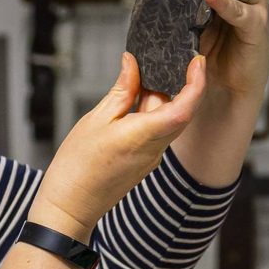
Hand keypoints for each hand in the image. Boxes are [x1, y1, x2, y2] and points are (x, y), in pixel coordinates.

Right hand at [32, 52, 205, 240]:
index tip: (198, 62)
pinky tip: (131, 105)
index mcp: (143, 136)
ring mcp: (152, 158)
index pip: (184, 108)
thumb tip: (132, 63)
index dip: (196, 83)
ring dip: (158, 100)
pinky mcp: (146, 162)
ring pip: (169, 121)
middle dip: (175, 86)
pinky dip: (151, 114)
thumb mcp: (96, 119)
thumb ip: (121, 90)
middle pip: (180, 111)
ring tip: (135, 84)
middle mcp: (155, 149)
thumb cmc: (77, 166)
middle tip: (157, 66)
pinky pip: (158, 132)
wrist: (71, 206)